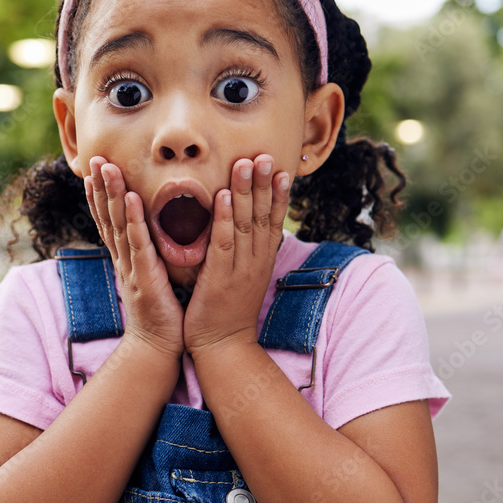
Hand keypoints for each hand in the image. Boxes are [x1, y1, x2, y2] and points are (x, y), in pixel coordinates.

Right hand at [84, 156, 184, 360]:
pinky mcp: (145, 277)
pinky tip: (132, 199)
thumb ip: (149, 257)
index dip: (100, 196)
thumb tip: (151, 238)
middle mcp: (123, 260)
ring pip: (119, 225)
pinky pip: (138, 244)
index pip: (109, 221)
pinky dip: (134, 220)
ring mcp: (131, 268)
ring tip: (107, 168)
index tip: (93, 172)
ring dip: (113, 195)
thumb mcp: (152, 279)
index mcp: (126, 260)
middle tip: (94, 158)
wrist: (158, 348)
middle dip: (100, 187)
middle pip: (107, 217)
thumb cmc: (161, 315)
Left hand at [184, 154, 288, 358]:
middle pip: (263, 216)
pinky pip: (223, 243)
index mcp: (263, 261)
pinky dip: (223, 218)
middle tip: (266, 155)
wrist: (223, 347)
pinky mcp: (219, 278)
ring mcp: (240, 270)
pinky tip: (223, 196)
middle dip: (264, 184)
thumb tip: (254, 232)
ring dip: (245, 192)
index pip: (274, 221)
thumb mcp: (245, 278)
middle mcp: (256, 262)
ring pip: (245, 224)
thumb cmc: (229, 311)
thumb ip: (249, 254)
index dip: (279, 194)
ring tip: (246, 164)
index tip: (282, 168)